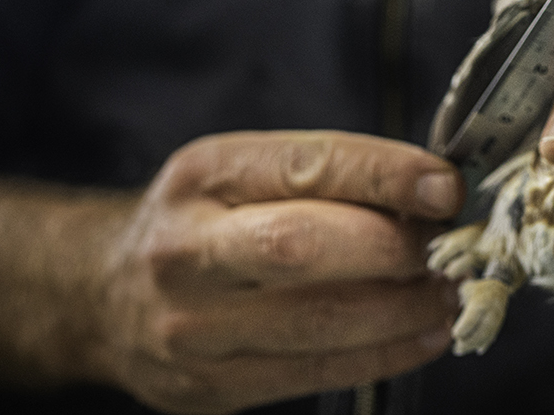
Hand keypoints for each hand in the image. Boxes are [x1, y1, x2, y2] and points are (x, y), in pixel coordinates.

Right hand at [96, 131, 464, 412]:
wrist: (101, 295)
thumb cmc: (202, 219)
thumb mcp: (242, 171)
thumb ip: (325, 176)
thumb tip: (433, 193)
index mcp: (203, 174)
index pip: (305, 166)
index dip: (384, 175)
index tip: (446, 185)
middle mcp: (187, 248)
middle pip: (303, 246)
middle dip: (395, 247)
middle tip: (452, 246)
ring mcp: (192, 326)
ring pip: (318, 321)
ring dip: (403, 308)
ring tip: (450, 292)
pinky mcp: (209, 388)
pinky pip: (314, 373)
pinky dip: (384, 354)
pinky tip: (424, 333)